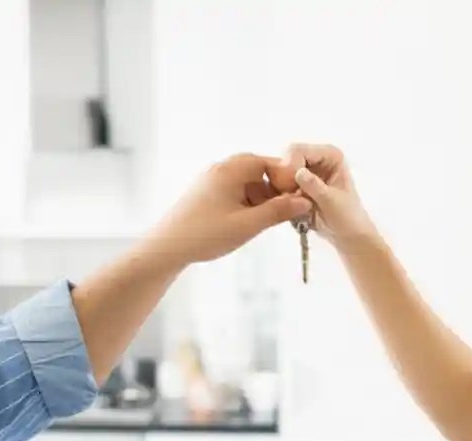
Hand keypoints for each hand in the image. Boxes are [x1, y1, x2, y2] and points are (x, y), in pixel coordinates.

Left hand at [145, 153, 313, 266]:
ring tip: (268, 220)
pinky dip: (246, 203)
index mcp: (230, 170)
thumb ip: (278, 212)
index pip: (268, 162)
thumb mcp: (247, 224)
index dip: (286, 178)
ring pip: (246, 182)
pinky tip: (249, 222)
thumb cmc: (204, 234)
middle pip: (257, 170)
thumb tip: (304, 202)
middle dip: (274, 189)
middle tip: (285, 209)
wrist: (167, 247)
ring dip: (260, 198)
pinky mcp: (205, 194)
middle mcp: (220, 169)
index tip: (297, 196)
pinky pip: (234, 191)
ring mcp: (211, 181)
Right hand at [267, 143, 380, 251]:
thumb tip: (299, 173)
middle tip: (288, 198)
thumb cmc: (347, 218)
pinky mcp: (298, 184)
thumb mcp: (332, 202)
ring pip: (281, 171)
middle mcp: (317, 158)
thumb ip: (315, 187)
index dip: (290, 167)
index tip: (290, 189)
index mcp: (330, 155)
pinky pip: (280, 183)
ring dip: (280, 188)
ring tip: (289, 204)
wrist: (347, 236)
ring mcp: (307, 170)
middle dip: (283, 178)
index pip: (300, 150)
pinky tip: (287, 206)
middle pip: (286, 158)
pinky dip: (280, 194)